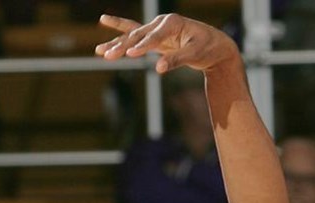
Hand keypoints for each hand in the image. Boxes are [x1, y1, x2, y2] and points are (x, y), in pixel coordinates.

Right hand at [95, 14, 237, 73]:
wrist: (215, 46)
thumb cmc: (207, 48)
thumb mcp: (195, 54)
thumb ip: (176, 60)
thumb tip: (158, 69)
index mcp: (173, 23)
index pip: (154, 36)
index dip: (142, 46)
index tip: (130, 55)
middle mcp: (162, 22)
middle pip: (138, 35)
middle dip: (122, 46)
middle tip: (107, 56)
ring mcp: (157, 28)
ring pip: (133, 35)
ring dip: (116, 43)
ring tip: (100, 51)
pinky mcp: (155, 36)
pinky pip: (135, 32)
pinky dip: (120, 29)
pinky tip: (103, 20)